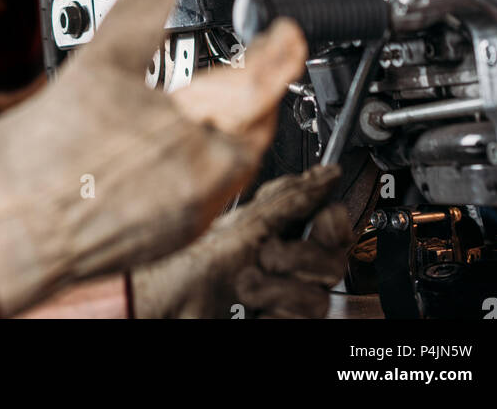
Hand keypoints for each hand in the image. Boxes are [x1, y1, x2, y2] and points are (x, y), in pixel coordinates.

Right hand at [0, 0, 307, 316]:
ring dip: (227, 128)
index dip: (278, 53)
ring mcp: (184, 218)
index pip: (263, 86)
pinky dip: (197, 159)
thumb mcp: (100, 61)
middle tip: (252, 65)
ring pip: (228, 165)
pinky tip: (167, 143)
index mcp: (200, 141)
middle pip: (252, 132)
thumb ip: (141, 9)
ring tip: (209, 99)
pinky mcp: (160, 237)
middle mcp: (203, 187)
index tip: (287, 34)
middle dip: (256, 94)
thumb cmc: (47, 160)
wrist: (5, 228)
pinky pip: (202, 192)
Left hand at [130, 165, 353, 318]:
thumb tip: (327, 173)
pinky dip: (273, 315)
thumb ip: (289, 200)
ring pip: (318, 299)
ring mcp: (284, 302)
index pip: (332, 228)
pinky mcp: (280, 324)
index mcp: (281, 234)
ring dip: (276, 291)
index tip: (322, 218)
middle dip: (297, 258)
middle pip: (332, 262)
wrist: (163, 306)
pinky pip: (302, 324)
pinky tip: (251, 311)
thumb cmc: (187, 266)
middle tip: (264, 254)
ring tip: (243, 286)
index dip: (333, 222)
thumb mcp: (244, 224)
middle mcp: (286, 269)